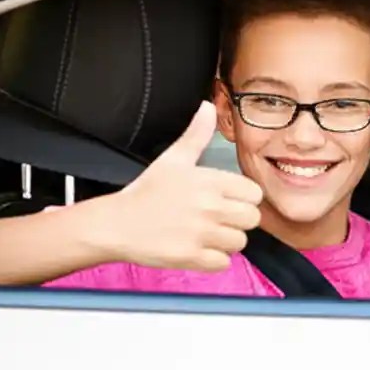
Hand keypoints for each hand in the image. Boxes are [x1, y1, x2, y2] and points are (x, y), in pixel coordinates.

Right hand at [104, 101, 262, 269]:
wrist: (116, 223)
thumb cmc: (146, 192)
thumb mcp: (173, 159)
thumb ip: (196, 135)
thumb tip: (207, 106)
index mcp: (209, 181)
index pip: (253, 194)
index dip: (243, 199)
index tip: (228, 200)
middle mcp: (209, 207)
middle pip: (252, 219)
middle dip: (238, 221)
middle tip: (218, 219)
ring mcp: (201, 234)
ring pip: (239, 242)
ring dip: (226, 241)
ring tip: (206, 234)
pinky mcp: (192, 257)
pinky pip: (223, 263)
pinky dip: (214, 260)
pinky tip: (199, 249)